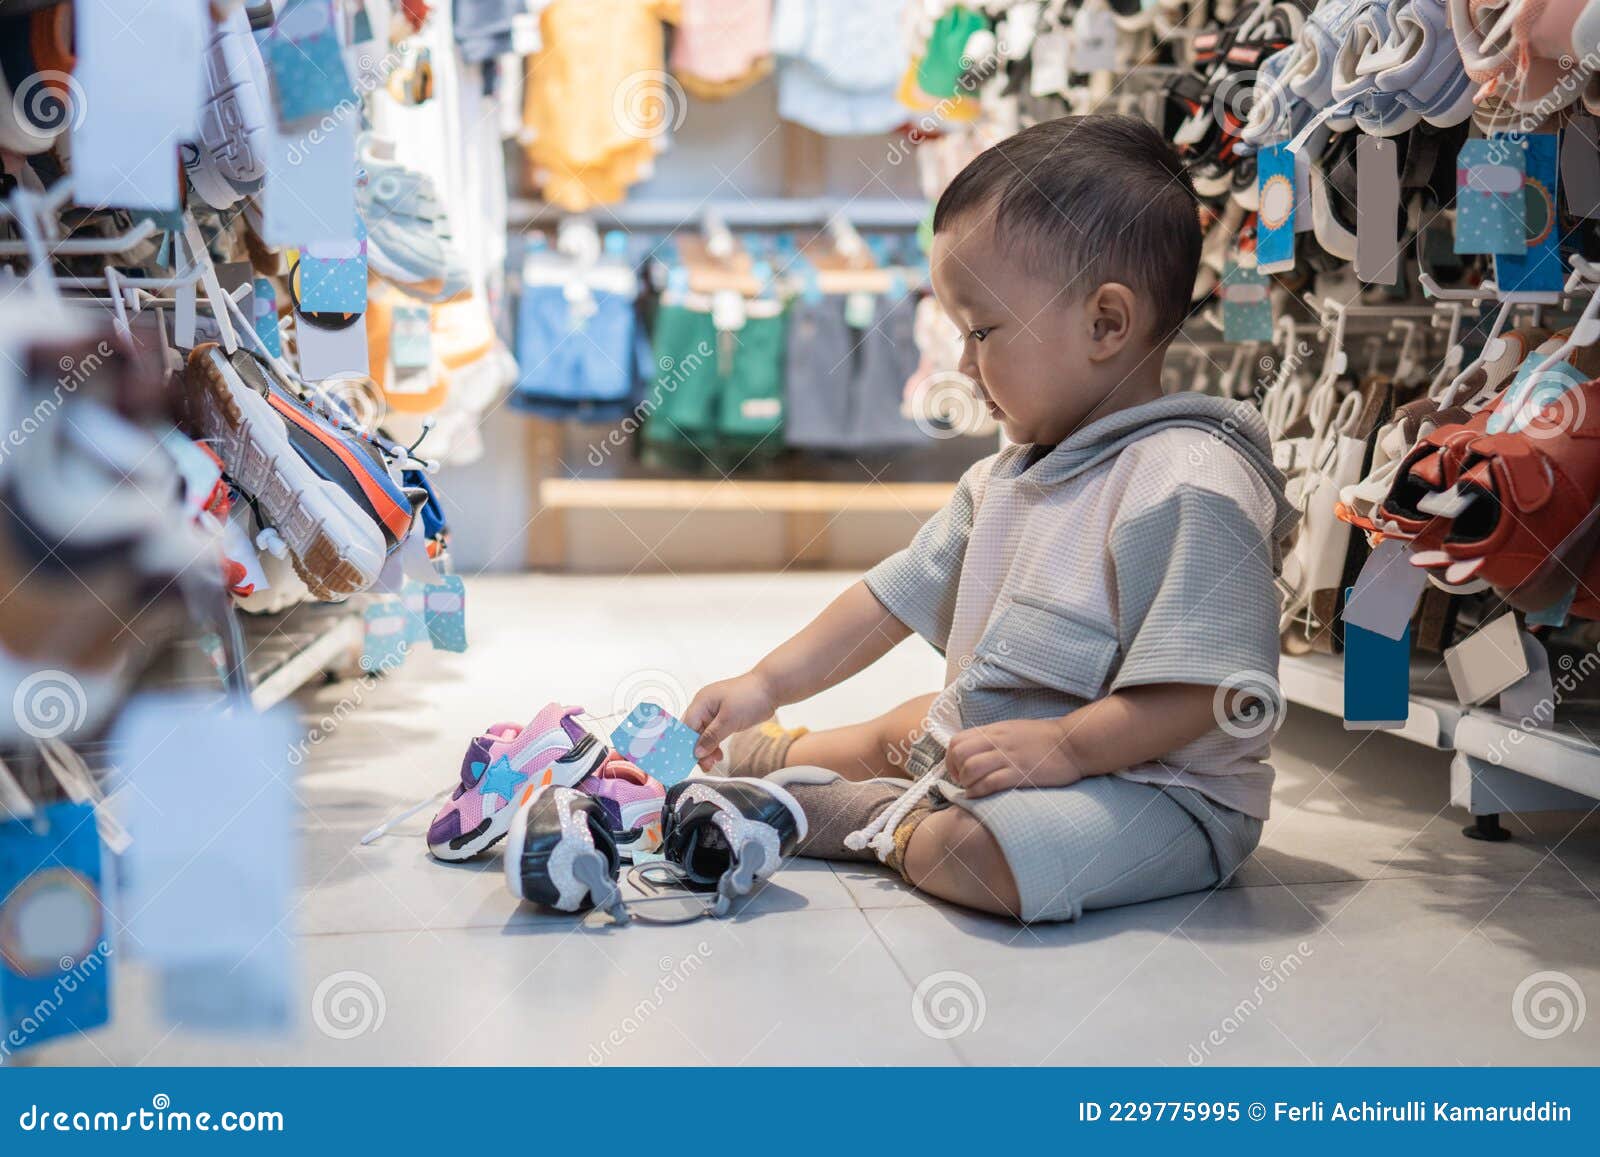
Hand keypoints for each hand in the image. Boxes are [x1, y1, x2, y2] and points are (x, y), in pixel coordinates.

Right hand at [684, 671, 777, 768]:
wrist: (771, 688)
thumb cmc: (750, 697)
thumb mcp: (729, 720)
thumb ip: (711, 737)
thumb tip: (697, 752)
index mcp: (701, 702)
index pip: (686, 727)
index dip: (686, 745)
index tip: (689, 761)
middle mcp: (704, 706)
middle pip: (693, 732)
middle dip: (698, 750)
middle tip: (705, 765)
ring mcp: (714, 712)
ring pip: (704, 735)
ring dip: (707, 749)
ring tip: (712, 763)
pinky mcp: (724, 717)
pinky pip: (714, 733)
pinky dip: (715, 744)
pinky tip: (718, 755)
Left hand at [944, 718, 1079, 797]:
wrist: (1072, 743)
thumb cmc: (1045, 739)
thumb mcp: (1013, 730)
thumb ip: (993, 739)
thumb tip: (975, 751)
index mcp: (994, 731)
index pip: (957, 741)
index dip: (950, 758)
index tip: (957, 770)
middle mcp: (997, 742)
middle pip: (959, 754)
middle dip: (954, 771)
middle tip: (963, 782)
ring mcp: (1007, 757)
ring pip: (970, 769)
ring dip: (966, 783)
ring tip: (972, 790)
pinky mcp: (1019, 773)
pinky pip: (989, 783)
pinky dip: (978, 792)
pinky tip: (979, 797)